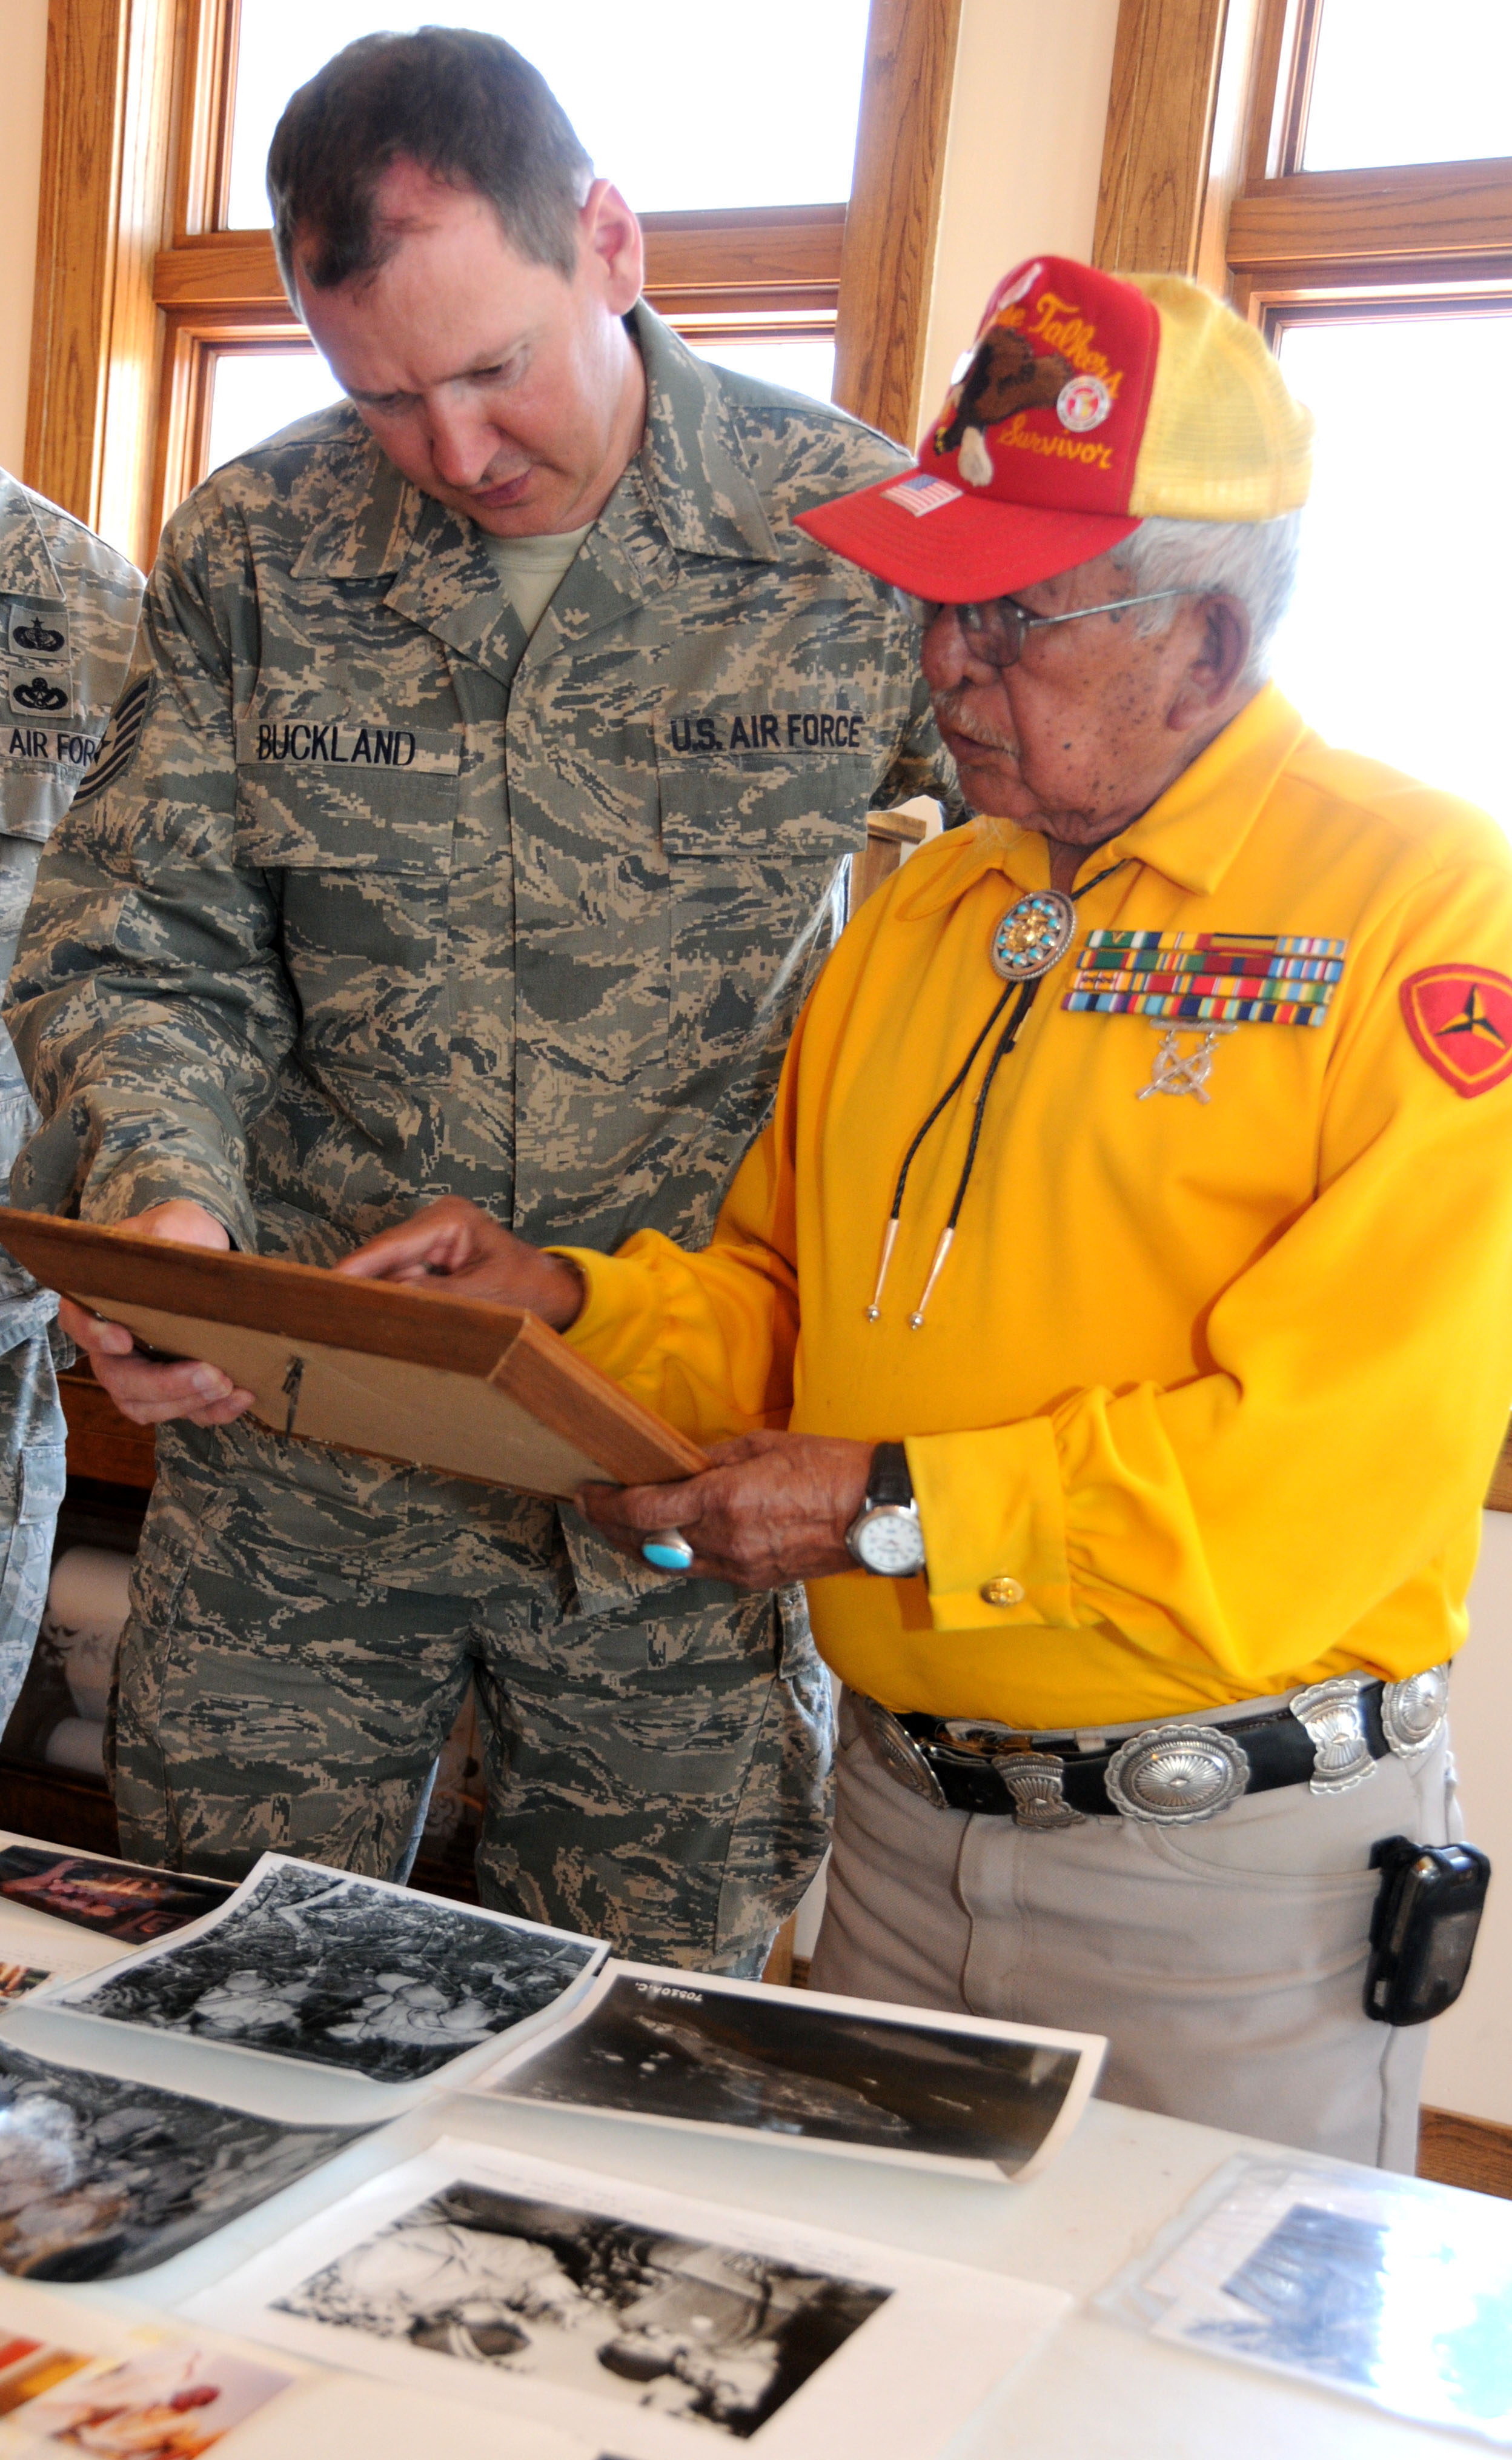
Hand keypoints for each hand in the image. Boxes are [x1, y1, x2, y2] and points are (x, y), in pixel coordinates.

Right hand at [58, 1201, 255, 1427]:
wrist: (201, 1254)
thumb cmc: (175, 1240)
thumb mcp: (167, 1228)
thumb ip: (160, 1237)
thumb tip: (163, 1249)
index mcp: (96, 1304)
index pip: (79, 1325)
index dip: (96, 1337)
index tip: (125, 1339)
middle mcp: (110, 1347)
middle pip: (120, 1380)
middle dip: (165, 1384)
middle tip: (209, 1374)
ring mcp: (139, 1373)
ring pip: (148, 1406)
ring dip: (189, 1402)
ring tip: (228, 1385)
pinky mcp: (173, 1389)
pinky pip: (185, 1412)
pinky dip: (213, 1411)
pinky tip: (241, 1396)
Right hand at [336, 1196, 583, 1329]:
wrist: (554, 1294)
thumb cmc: (529, 1288)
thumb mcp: (483, 1294)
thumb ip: (434, 1295)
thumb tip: (388, 1296)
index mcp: (451, 1219)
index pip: (394, 1243)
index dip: (359, 1264)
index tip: (329, 1280)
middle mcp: (437, 1222)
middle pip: (386, 1253)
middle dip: (359, 1278)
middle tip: (325, 1302)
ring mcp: (433, 1238)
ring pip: (389, 1266)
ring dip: (372, 1289)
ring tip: (342, 1311)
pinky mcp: (432, 1258)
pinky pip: (402, 1276)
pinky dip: (389, 1294)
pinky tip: (369, 1312)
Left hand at [580, 1429, 873, 1589]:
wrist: (875, 1514)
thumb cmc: (828, 1469)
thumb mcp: (765, 1446)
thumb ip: (714, 1459)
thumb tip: (679, 1465)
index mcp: (724, 1501)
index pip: (645, 1510)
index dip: (607, 1505)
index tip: (587, 1493)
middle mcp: (724, 1541)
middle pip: (647, 1544)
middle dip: (610, 1528)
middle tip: (590, 1509)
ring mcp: (739, 1567)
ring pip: (669, 1564)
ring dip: (637, 1548)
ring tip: (617, 1528)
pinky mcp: (754, 1581)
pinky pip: (700, 1571)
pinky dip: (674, 1557)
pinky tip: (666, 1541)